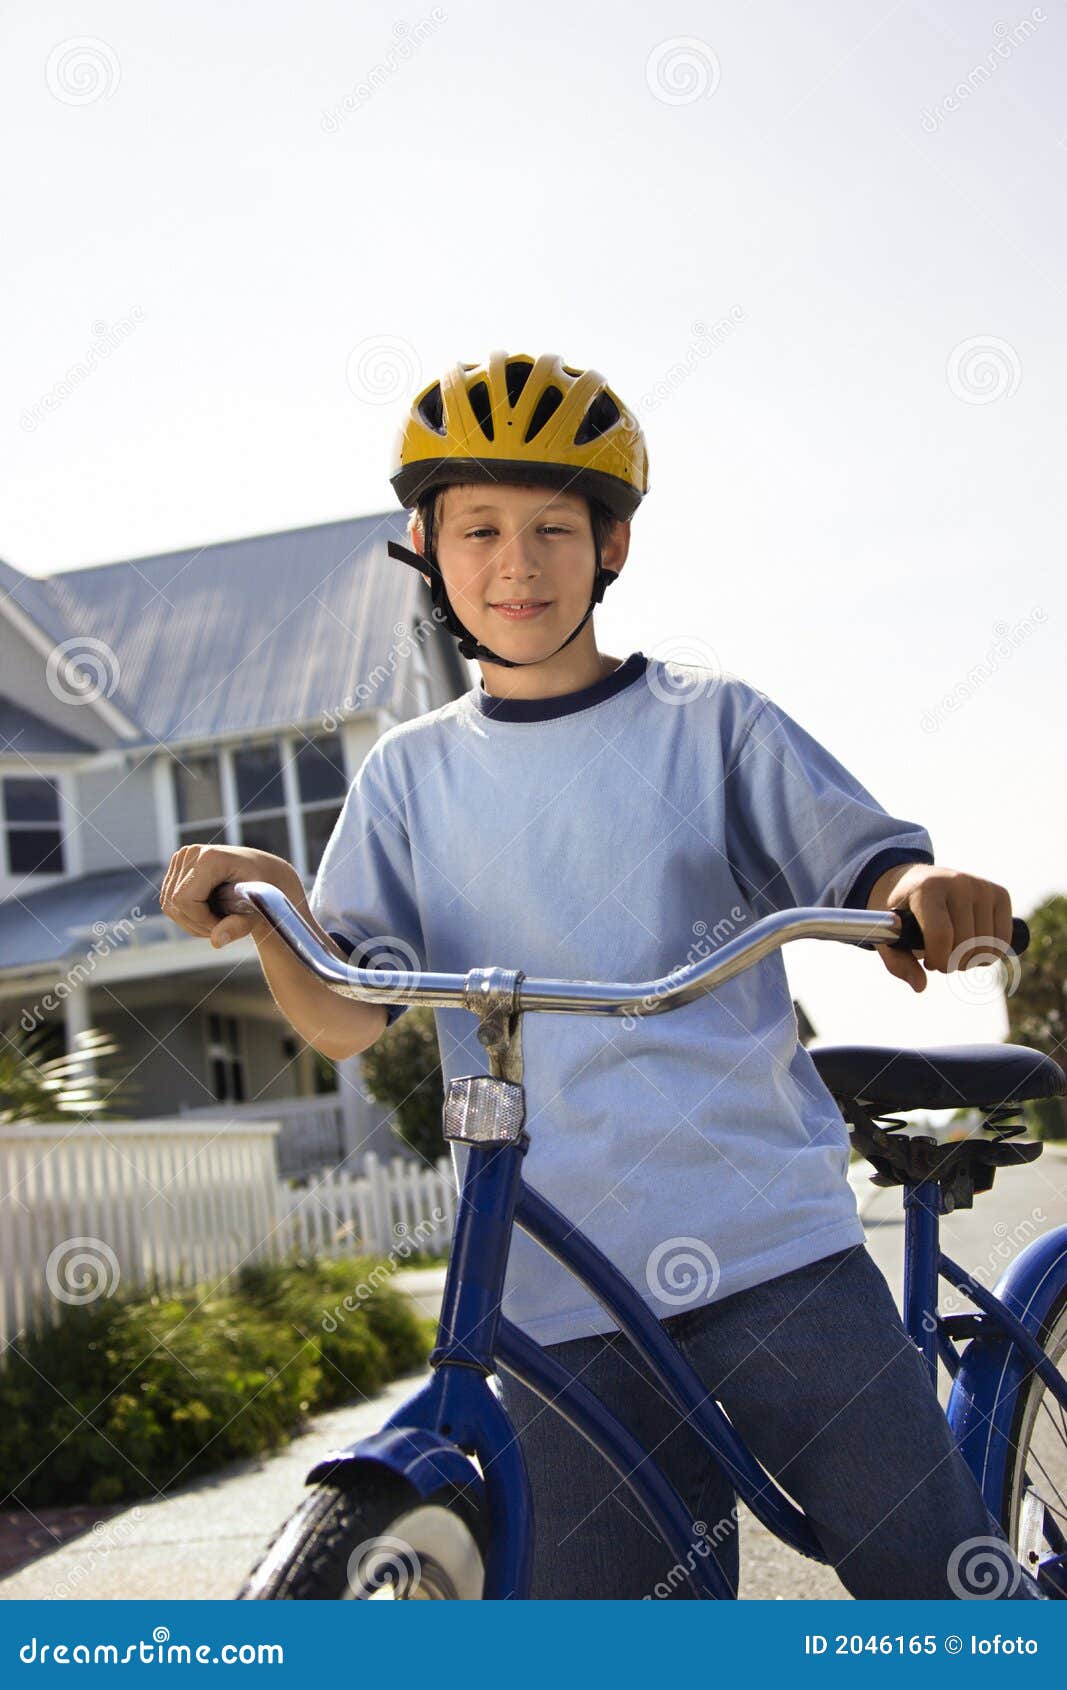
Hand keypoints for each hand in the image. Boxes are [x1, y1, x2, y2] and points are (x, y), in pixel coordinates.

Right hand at [159, 845, 303, 947]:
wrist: (266, 874)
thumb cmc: (264, 892)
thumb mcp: (257, 910)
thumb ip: (238, 926)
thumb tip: (216, 942)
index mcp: (210, 857)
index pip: (185, 900)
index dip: (201, 921)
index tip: (226, 925)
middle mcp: (191, 853)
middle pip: (174, 903)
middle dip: (197, 924)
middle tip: (225, 926)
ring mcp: (182, 858)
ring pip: (169, 904)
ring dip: (192, 922)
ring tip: (220, 920)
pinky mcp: (178, 866)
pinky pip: (169, 900)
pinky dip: (188, 915)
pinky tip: (210, 913)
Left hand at [866, 863, 1013, 992]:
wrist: (916, 880)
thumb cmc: (901, 910)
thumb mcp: (890, 933)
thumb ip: (898, 962)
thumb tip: (920, 986)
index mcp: (927, 888)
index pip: (941, 934)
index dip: (938, 959)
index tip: (929, 963)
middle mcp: (958, 882)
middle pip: (965, 944)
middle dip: (951, 963)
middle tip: (939, 956)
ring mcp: (982, 887)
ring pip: (987, 947)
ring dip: (970, 961)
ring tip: (954, 951)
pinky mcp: (999, 893)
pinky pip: (1003, 940)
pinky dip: (988, 954)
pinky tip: (972, 947)